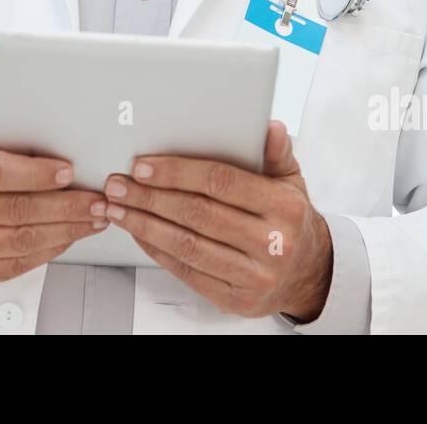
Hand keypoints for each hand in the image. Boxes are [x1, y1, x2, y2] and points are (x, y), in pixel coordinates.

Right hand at [0, 111, 108, 290]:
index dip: (34, 174)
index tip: (68, 172)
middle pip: (13, 209)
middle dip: (64, 205)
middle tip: (96, 199)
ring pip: (20, 240)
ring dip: (65, 229)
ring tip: (92, 218)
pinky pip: (17, 264)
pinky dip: (50, 250)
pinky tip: (68, 236)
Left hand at [104, 120, 332, 320]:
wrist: (307, 274)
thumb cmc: (289, 220)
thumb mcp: (291, 181)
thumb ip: (276, 153)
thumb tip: (269, 127)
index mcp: (283, 208)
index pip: (221, 183)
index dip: (177, 173)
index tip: (144, 166)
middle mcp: (271, 244)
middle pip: (198, 214)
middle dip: (150, 197)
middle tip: (119, 185)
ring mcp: (254, 276)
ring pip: (187, 245)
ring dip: (145, 225)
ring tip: (119, 208)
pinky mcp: (235, 299)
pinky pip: (187, 271)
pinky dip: (157, 250)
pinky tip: (139, 233)